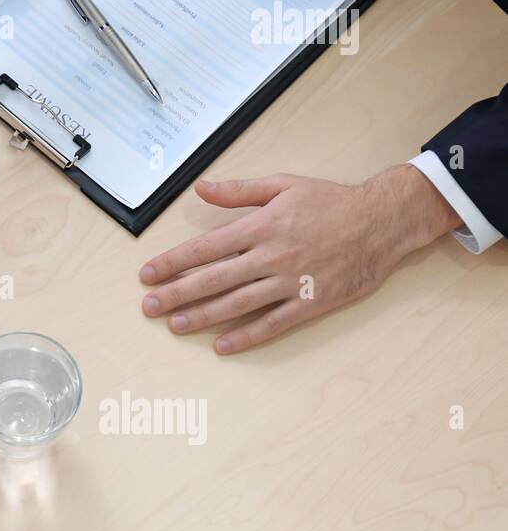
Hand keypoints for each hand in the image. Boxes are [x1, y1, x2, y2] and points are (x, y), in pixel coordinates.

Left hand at [139, 167, 460, 353]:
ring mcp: (292, 281)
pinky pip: (274, 323)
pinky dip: (247, 335)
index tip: (147, 274)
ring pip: (238, 303)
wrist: (383, 221)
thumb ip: (238, 191)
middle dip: (177, 294)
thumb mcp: (282, 185)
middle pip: (214, 280)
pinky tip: (223, 345)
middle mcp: (271, 256)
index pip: (204, 249)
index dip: (172, 263)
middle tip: (148, 307)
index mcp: (261, 227)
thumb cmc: (330, 201)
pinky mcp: (312, 302)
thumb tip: (200, 187)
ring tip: (175, 326)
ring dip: (203, 316)